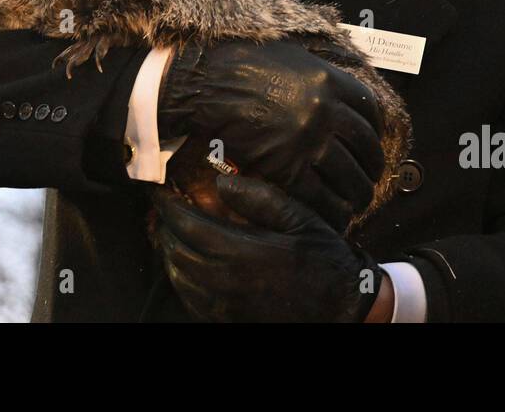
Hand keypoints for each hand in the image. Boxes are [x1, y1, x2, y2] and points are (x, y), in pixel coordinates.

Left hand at [153, 174, 382, 321]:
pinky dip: (182, 281)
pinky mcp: (229, 321)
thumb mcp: (299, 218)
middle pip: (176, 252)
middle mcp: (227, 281)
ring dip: (170, 254)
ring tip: (173, 235)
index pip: (187, 225)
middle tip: (165, 211)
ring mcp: (226, 306)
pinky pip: (191, 302)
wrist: (344, 309)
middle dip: (166, 228)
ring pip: (179, 279)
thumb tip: (222, 182)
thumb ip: (259, 198)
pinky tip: (189, 267)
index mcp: (242, 251)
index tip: (160, 191)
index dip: (169, 206)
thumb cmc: (324, 260)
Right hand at [158, 39, 383, 231]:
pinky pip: (319, 197)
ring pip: (349, 177)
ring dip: (357, 195)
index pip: (371, 112)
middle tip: (370, 180)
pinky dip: (330, 211)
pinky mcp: (287, 166)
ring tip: (356, 202)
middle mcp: (327, 111)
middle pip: (367, 148)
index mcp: (331, 81)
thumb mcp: (291, 56)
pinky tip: (332, 215)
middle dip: (373, 169)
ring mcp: (309, 140)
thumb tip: (332, 87)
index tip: (372, 145)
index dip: (376, 132)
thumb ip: (317, 73)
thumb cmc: (241, 63)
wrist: (207, 82)